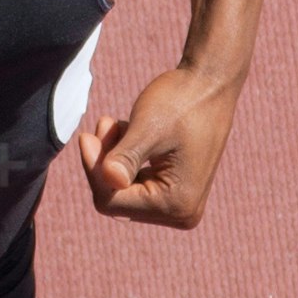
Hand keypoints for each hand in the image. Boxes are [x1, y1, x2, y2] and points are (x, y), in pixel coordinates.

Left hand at [77, 64, 242, 228]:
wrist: (211, 84)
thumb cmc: (182, 101)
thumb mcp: (149, 128)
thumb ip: (126, 157)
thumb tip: (109, 180)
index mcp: (177, 204)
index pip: (112, 201)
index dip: (94, 169)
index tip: (86, 136)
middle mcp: (181, 213)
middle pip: (117, 200)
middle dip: (103, 164)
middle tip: (103, 124)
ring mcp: (180, 205)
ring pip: (124, 191)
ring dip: (113, 158)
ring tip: (114, 123)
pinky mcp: (176, 192)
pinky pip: (136, 184)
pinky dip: (126, 159)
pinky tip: (127, 130)